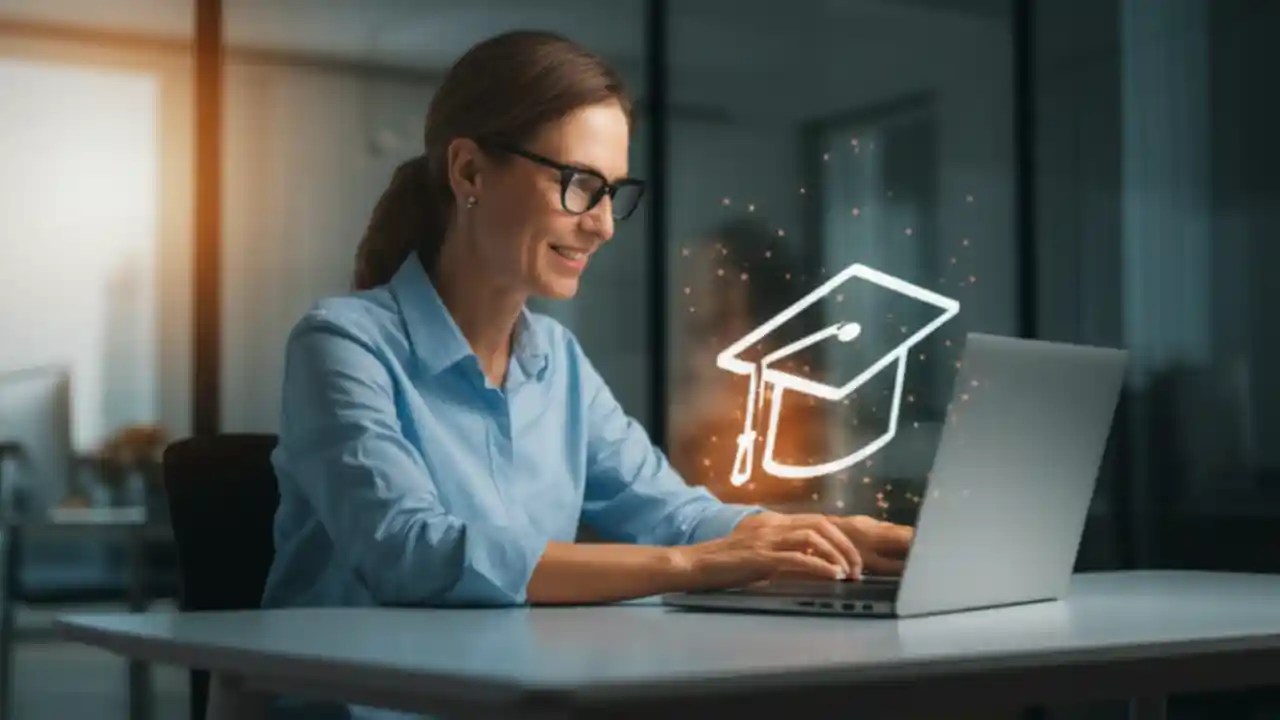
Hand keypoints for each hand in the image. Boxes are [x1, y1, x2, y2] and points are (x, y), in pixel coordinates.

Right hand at [672, 511, 914, 592]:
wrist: (694, 564)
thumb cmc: (725, 564)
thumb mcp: (760, 553)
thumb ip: (784, 552)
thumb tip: (814, 563)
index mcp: (773, 522)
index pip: (817, 520)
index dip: (840, 538)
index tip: (852, 557)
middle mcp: (772, 525)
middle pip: (821, 524)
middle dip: (845, 545)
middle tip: (857, 567)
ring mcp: (766, 539)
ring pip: (813, 537)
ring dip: (837, 555)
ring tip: (848, 573)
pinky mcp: (759, 556)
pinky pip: (797, 557)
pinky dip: (820, 566)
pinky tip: (832, 576)